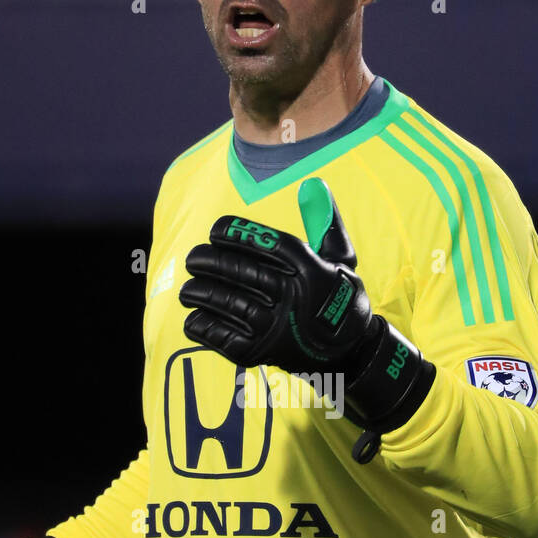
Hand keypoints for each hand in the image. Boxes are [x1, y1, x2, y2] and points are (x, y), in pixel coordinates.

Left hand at [180, 178, 434, 460]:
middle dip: (209, 262)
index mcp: (309, 270)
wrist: (350, 352)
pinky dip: (204, 328)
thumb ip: (325, 222)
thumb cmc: (338, 298)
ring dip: (201, 293)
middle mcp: (292, 297)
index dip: (238, 233)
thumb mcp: (341, 259)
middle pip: (242, 272)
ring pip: (228, 304)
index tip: (216, 230)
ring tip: (187, 289)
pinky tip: (193, 317)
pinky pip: (224, 337)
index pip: (268, 244)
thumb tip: (313, 184)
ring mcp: (275, 327)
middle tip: (192, 258)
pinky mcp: (262, 352)